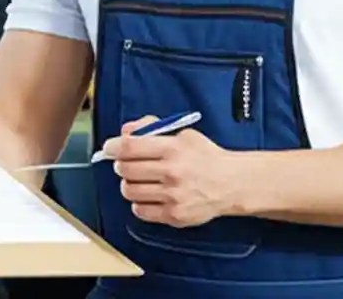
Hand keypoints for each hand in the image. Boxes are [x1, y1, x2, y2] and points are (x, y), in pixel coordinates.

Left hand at [102, 116, 239, 227]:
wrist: (232, 183)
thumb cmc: (206, 157)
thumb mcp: (183, 134)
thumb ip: (152, 128)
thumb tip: (125, 132)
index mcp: (173, 148)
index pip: (129, 147)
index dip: (113, 147)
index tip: (109, 148)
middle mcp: (172, 172)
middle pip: (126, 170)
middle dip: (121, 165)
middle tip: (127, 164)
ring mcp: (172, 195)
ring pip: (130, 191)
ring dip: (129, 184)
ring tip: (139, 180)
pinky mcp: (174, 215)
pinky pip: (140, 210)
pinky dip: (139, 203)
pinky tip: (149, 195)